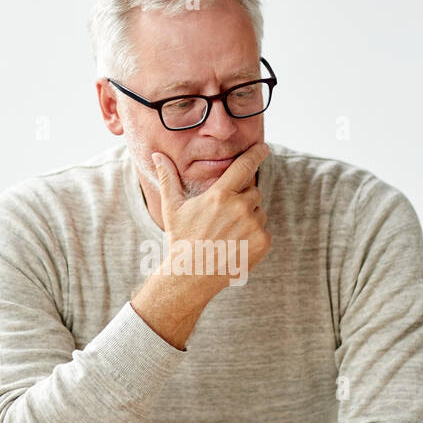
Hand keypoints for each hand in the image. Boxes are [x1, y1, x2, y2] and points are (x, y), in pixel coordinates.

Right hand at [150, 140, 272, 291]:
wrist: (192, 275)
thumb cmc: (181, 239)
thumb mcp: (172, 208)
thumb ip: (168, 178)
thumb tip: (157, 156)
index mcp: (220, 195)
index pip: (244, 166)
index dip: (256, 154)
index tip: (263, 147)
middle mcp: (240, 208)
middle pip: (253, 192)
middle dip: (243, 200)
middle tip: (224, 218)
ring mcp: (253, 226)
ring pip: (259, 212)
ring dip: (250, 218)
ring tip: (228, 234)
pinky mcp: (262, 242)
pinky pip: (264, 231)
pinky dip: (255, 237)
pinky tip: (236, 245)